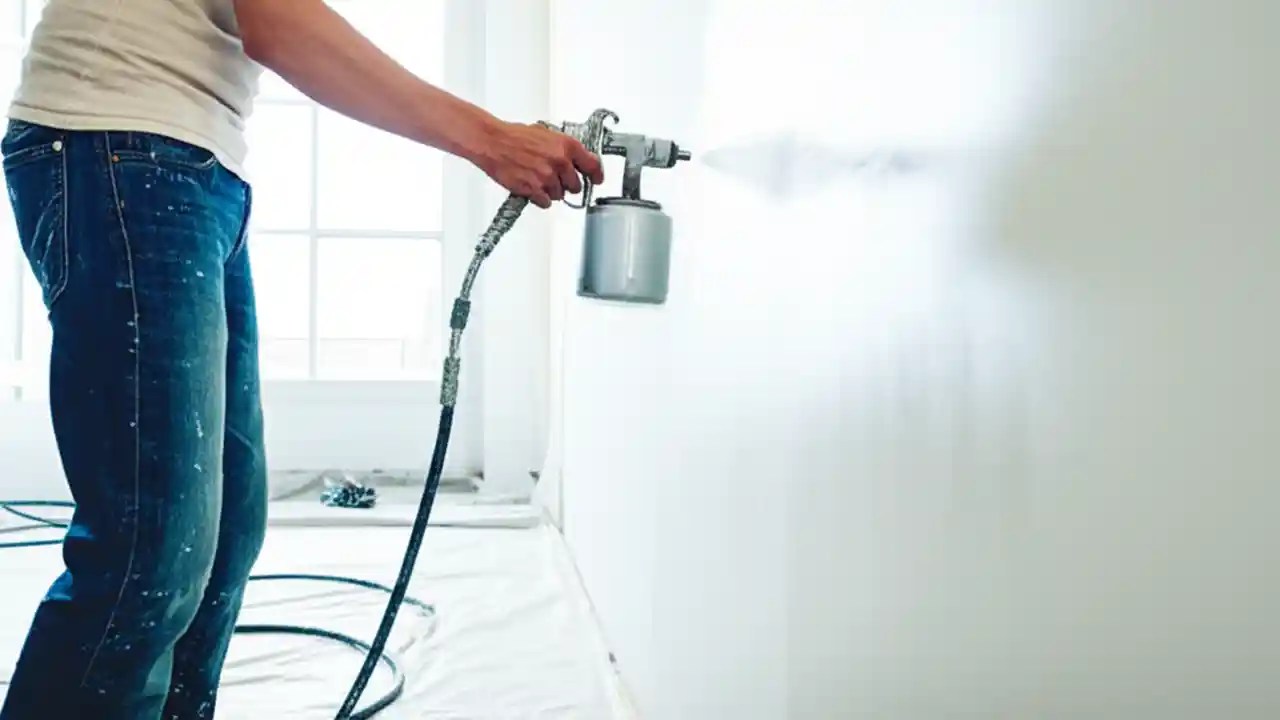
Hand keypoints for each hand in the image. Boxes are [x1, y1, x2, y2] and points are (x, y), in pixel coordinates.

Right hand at [476, 121, 604, 207]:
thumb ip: (564, 148)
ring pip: (560, 196)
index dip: (596, 176)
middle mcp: (560, 162)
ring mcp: (548, 177)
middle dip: (567, 184)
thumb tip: (577, 159)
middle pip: (576, 186)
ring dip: (551, 191)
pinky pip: (546, 202)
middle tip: (554, 178)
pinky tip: (532, 187)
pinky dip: (539, 198)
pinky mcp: (534, 189)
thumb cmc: (515, 136)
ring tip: (537, 178)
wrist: (494, 143)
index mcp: (567, 146)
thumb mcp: (547, 134)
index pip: (593, 165)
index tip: (596, 180)